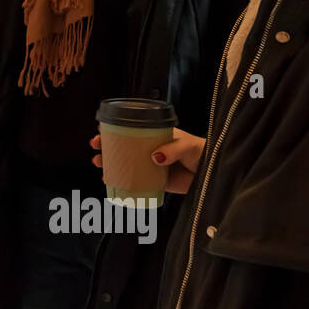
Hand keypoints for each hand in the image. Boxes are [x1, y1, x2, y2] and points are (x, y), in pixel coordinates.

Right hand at [90, 127, 205, 194]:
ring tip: (98, 163)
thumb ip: (172, 149)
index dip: (114, 128)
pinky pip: (134, 180)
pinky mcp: (155, 180)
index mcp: (155, 135)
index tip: (101, 129)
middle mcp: (150, 148)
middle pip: (123, 145)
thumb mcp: (186, 145)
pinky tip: (110, 181)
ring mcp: (151, 165)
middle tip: (96, 146)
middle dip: (106, 145)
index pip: (131, 129)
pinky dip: (120, 181)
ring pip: (125, 162)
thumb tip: (154, 157)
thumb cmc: (201, 152)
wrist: (212, 172)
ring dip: (109, 162)